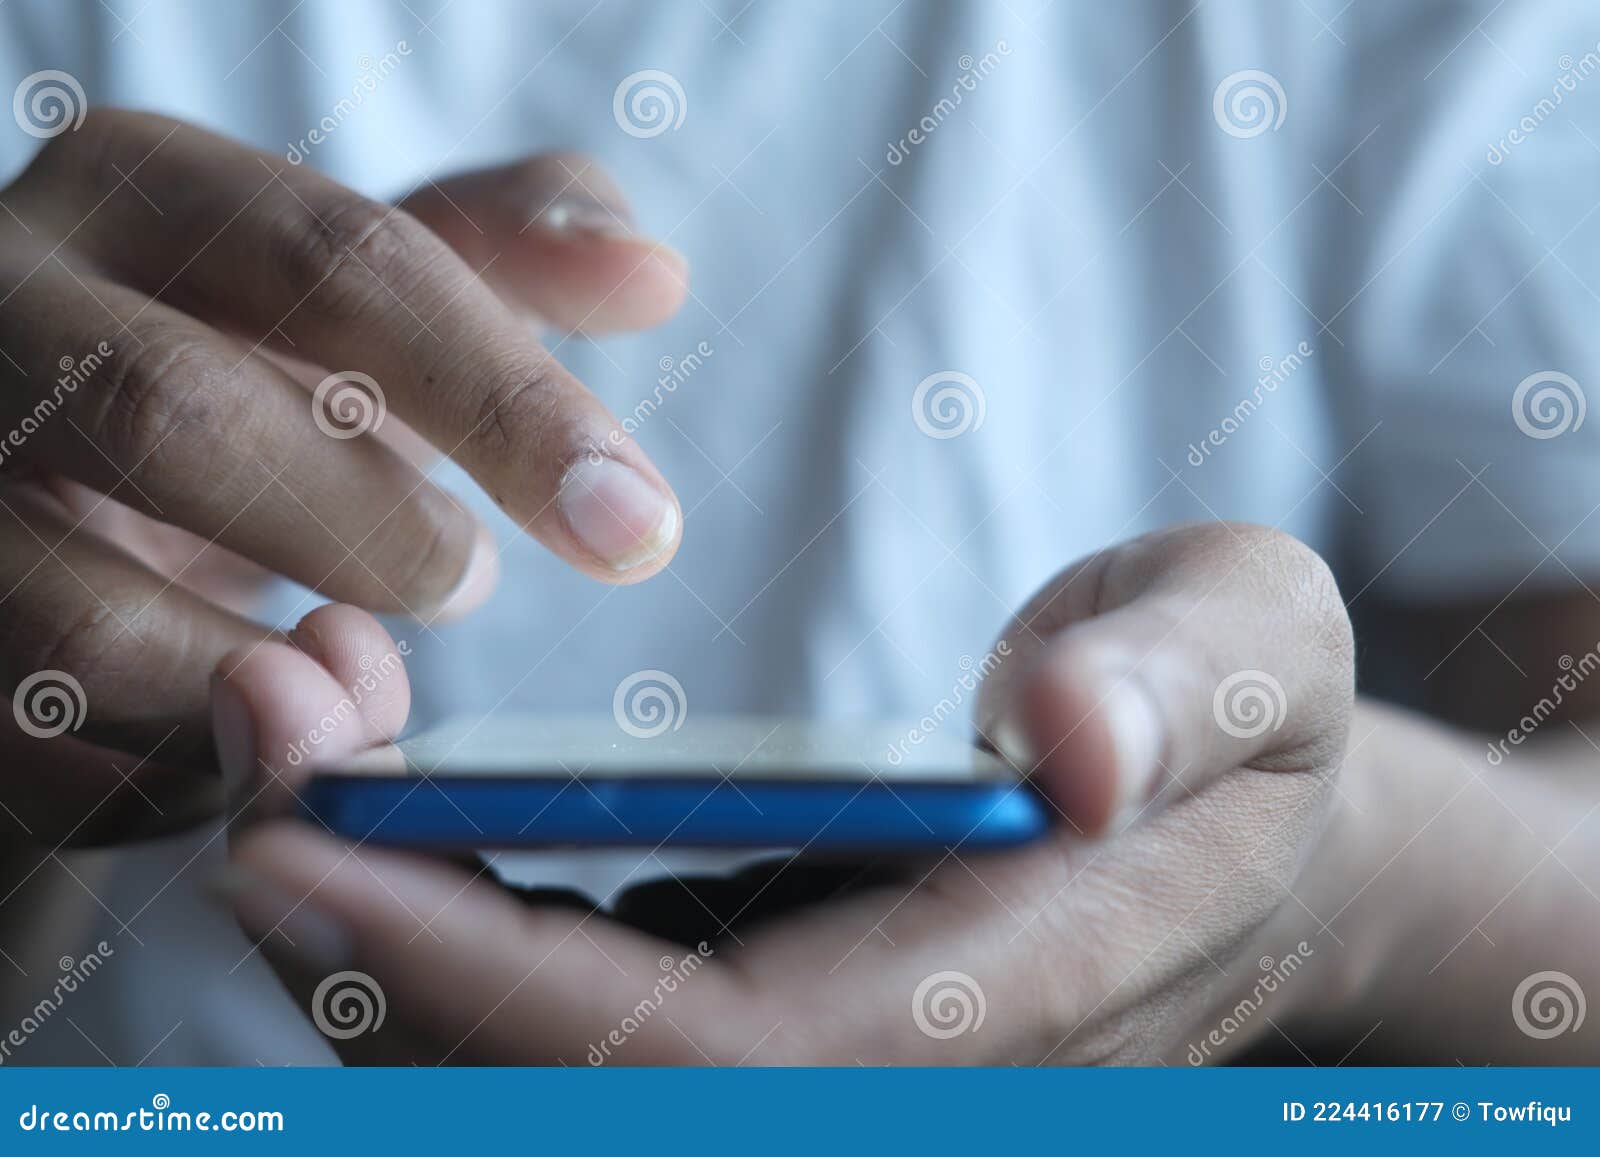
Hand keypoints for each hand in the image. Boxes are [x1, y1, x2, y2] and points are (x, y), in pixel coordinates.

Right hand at [0, 110, 685, 844]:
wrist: (64, 475)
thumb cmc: (250, 365)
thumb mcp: (367, 287)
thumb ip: (508, 251)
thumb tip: (650, 275)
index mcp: (145, 191)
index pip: (346, 266)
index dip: (507, 405)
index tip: (634, 526)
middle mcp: (1, 316)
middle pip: (179, 413)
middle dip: (370, 533)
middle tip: (462, 584)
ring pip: (83, 622)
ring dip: (267, 687)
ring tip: (361, 678)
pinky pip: (47, 757)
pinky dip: (185, 783)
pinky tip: (256, 742)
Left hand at [218, 522, 1356, 1063]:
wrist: (1246, 825)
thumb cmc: (1243, 722)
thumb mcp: (1262, 651)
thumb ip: (1190, 692)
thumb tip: (1071, 745)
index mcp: (984, 999)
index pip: (701, 1054)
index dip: (482, 976)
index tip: (298, 843)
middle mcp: (869, 1065)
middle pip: (565, 1083)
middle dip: (364, 938)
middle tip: (242, 735)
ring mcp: (804, 1045)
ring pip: (533, 1056)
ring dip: (368, 918)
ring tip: (278, 731)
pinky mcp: (752, 993)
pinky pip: (554, 994)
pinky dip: (429, 905)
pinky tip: (365, 782)